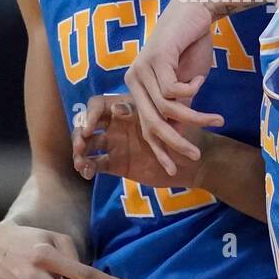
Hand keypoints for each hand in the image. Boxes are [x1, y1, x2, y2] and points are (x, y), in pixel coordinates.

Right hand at [73, 94, 213, 188]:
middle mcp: (117, 125)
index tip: (91, 128)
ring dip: (79, 152)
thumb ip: (144, 110)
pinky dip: (88, 168)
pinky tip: (87, 173)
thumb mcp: (168, 116)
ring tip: (81, 162)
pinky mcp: (117, 164)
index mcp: (127, 109)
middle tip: (82, 146)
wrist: (199, 158)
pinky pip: (97, 164)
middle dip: (79, 134)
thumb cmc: (187, 130)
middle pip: (87, 125)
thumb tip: (119, 108)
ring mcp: (116, 144)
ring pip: (88, 145)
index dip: (90, 115)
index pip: (98, 106)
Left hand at [124, 0, 226, 174]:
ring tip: (216, 119)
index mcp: (137, 87)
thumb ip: (179, 107)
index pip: (144, 126)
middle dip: (174, 142)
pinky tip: (201, 80)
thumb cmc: (191, 47)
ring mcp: (142, 68)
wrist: (195, 12)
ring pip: (166, 108)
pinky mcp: (156, 58)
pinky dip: (192, 90)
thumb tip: (179, 135)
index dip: (158, 149)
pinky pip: (173, 90)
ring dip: (194, 116)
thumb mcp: (185, 84)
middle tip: (193, 156)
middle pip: (151, 123)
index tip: (173, 169)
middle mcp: (133, 79)